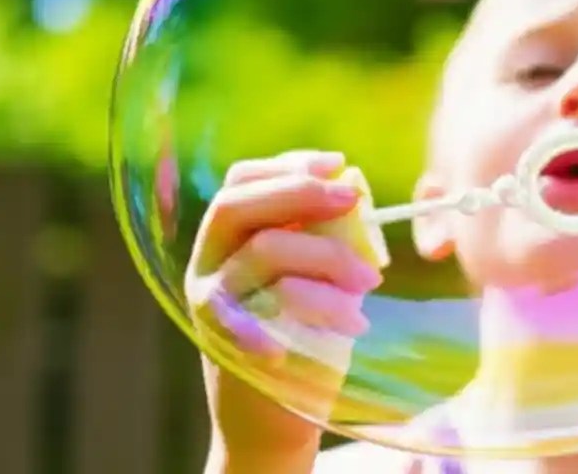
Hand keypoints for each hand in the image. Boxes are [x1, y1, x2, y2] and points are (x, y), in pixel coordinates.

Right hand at [184, 151, 383, 467]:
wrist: (273, 415)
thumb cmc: (301, 333)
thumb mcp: (312, 275)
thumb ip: (322, 235)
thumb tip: (354, 190)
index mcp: (224, 241)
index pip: (240, 182)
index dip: (288, 165)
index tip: (338, 163)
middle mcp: (207, 265)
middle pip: (238, 206)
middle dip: (301, 192)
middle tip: (356, 199)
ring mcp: (212, 304)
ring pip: (265, 252)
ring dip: (329, 256)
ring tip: (371, 281)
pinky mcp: (228, 343)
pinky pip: (268, 311)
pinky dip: (316, 309)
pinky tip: (353, 321)